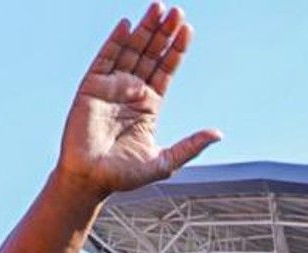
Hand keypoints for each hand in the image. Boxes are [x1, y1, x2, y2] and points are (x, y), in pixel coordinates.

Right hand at [58, 6, 220, 199]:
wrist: (91, 181)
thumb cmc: (124, 176)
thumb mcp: (165, 161)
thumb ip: (190, 146)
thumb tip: (217, 133)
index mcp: (149, 106)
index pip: (165, 70)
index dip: (176, 50)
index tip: (187, 30)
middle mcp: (131, 91)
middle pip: (151, 54)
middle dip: (163, 33)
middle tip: (176, 11)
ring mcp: (112, 87)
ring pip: (131, 50)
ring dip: (144, 29)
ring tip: (158, 8)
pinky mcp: (92, 87)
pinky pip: (105, 58)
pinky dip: (115, 41)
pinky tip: (128, 25)